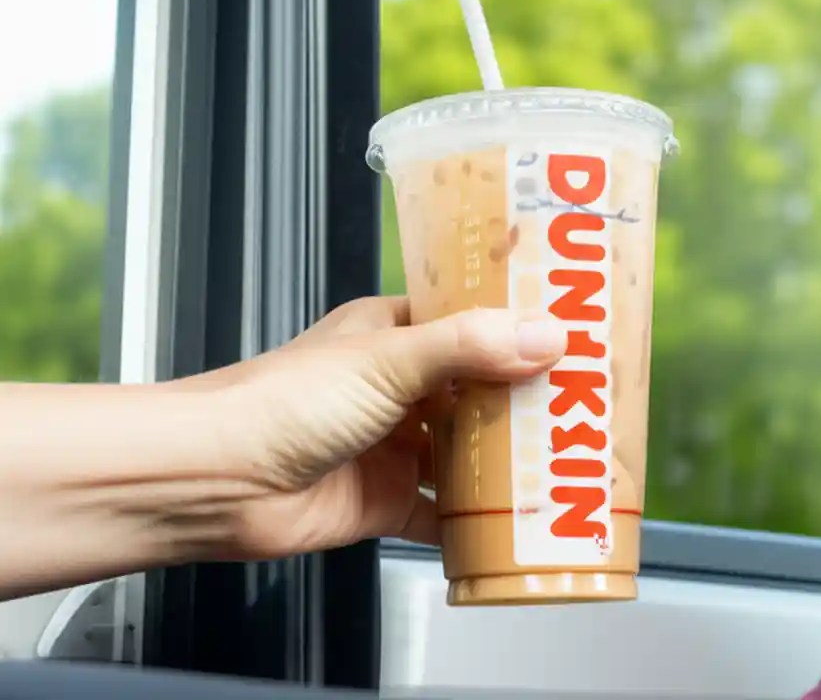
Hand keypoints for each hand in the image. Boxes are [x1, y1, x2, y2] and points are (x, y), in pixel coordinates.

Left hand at [211, 297, 565, 559]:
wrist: (217, 482)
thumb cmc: (281, 403)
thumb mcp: (387, 360)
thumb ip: (468, 348)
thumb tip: (545, 337)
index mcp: (392, 334)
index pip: (470, 318)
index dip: (519, 323)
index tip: (573, 328)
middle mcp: (397, 387)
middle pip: (478, 388)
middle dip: (526, 397)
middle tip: (585, 401)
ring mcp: (394, 445)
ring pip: (468, 450)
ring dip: (509, 458)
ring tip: (566, 458)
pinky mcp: (387, 500)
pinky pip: (445, 512)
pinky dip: (477, 519)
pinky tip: (515, 521)